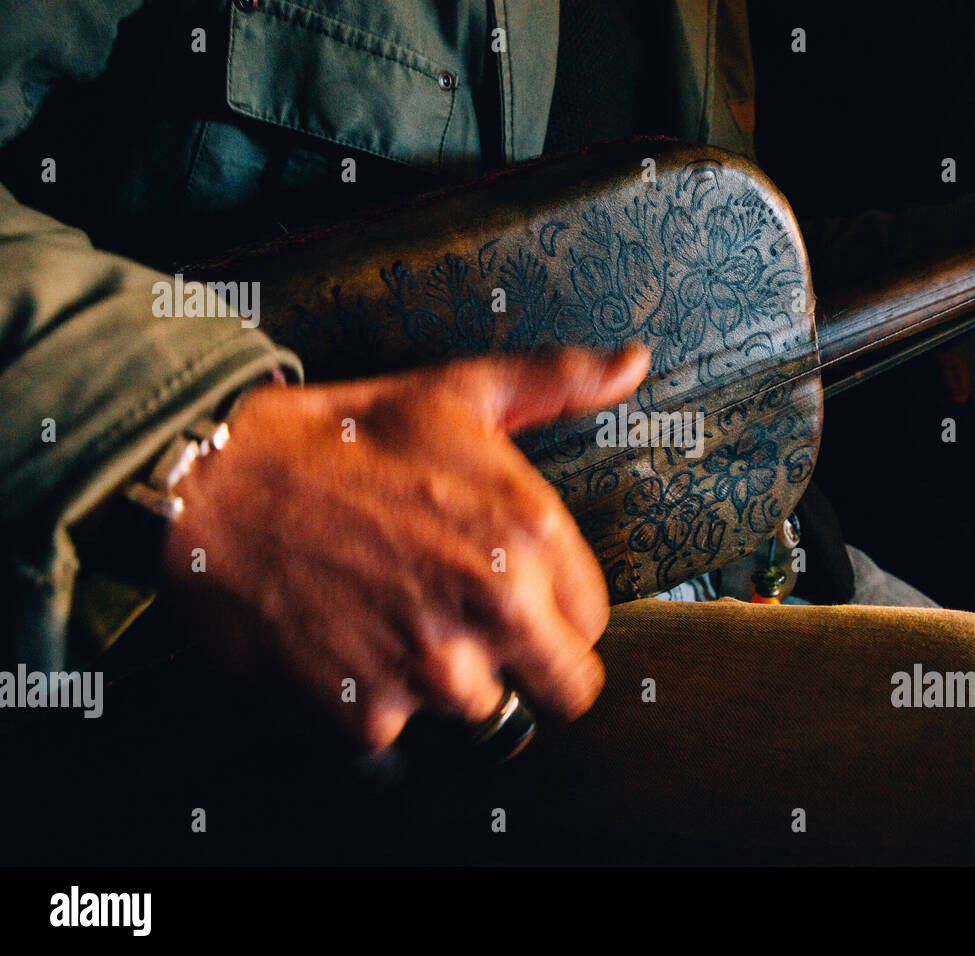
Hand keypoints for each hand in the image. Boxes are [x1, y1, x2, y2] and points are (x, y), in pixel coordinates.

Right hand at [157, 345, 650, 752]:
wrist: (211, 484)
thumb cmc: (341, 436)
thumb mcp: (458, 393)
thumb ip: (558, 384)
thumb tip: (634, 363)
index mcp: (532, 535)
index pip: (592, 624)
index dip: (552, 610)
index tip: (508, 587)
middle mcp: (494, 609)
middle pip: (564, 693)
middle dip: (527, 666)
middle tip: (467, 622)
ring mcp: (428, 669)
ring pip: (478, 712)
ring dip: (444, 679)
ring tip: (390, 614)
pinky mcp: (364, 713)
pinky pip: (396, 728)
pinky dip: (372, 697)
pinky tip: (342, 637)